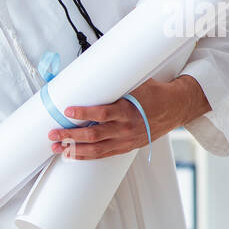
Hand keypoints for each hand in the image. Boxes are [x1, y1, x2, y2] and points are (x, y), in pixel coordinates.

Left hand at [46, 76, 190, 160]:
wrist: (175, 108)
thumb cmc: (154, 94)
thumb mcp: (136, 84)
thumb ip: (115, 84)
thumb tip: (93, 72)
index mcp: (128, 110)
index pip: (103, 113)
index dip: (84, 112)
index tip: (68, 110)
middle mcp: (126, 128)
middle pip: (94, 135)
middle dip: (70, 135)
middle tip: (53, 134)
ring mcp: (125, 140)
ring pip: (96, 149)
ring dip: (74, 149)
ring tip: (57, 148)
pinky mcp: (125, 147)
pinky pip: (102, 155)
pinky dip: (86, 156)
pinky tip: (72, 155)